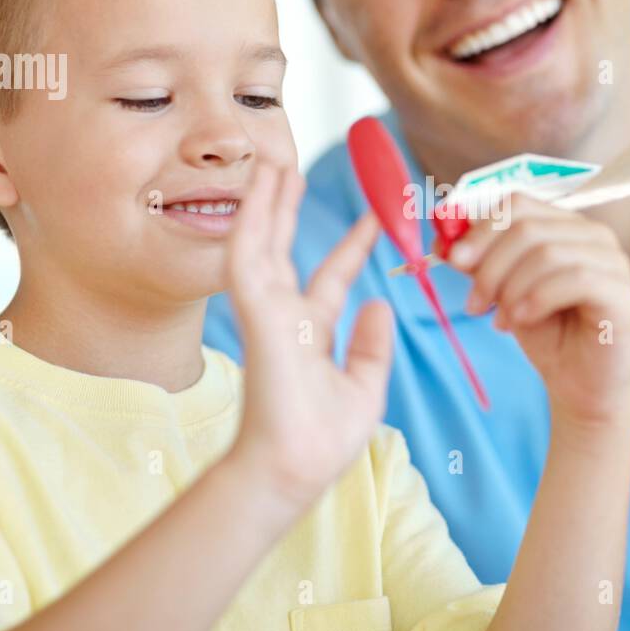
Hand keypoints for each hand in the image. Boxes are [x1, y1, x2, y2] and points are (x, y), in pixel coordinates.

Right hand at [226, 161, 393, 510]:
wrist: (296, 468)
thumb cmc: (324, 439)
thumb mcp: (365, 387)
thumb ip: (371, 346)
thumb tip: (382, 305)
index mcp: (310, 333)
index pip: (331, 277)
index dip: (352, 246)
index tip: (376, 218)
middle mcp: (285, 317)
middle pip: (284, 248)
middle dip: (289, 208)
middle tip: (297, 167)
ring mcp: (266, 313)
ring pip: (261, 243)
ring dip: (267, 202)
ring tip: (275, 161)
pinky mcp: (254, 314)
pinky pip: (248, 258)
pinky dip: (253, 222)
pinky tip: (261, 190)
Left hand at [446, 193, 629, 428]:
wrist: (581, 386)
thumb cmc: (547, 333)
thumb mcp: (503, 291)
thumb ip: (479, 261)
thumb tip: (443, 238)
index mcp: (564, 225)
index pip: (518, 204)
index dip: (480, 229)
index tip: (452, 261)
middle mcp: (592, 234)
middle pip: (527, 227)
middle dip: (490, 266)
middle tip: (473, 303)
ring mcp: (612, 260)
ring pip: (547, 253)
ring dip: (511, 289)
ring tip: (500, 321)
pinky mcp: (622, 291)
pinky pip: (574, 279)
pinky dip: (537, 299)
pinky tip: (521, 321)